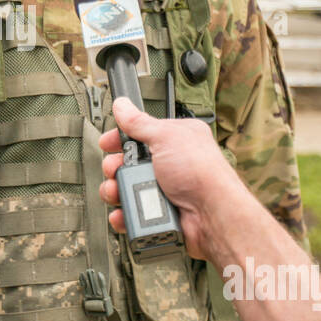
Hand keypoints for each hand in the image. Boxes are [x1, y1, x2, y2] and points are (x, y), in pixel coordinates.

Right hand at [100, 96, 247, 258]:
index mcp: (174, 140)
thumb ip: (140, 123)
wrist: (212, 214)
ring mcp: (164, 189)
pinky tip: (123, 212)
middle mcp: (170, 164)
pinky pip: (133, 212)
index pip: (140, 135)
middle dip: (115, 168)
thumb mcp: (166, 137)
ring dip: (116, 191)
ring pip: (127, 189)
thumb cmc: (200, 173)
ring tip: (116, 193)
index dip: (121, 139)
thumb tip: (123, 106)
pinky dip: (124, 214)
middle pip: (129, 163)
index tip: (108, 143)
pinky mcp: (160, 212)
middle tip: (114, 170)